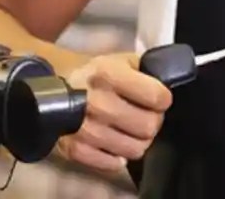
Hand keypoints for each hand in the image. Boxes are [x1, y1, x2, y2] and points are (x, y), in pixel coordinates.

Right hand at [58, 52, 172, 172]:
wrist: (54, 90)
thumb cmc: (95, 75)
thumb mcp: (120, 60)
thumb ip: (147, 70)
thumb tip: (170, 82)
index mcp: (108, 75)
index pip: (157, 97)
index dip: (163, 99)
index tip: (159, 99)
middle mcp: (97, 103)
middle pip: (149, 127)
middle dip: (152, 121)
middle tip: (144, 115)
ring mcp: (86, 129)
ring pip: (135, 149)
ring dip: (137, 140)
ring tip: (129, 129)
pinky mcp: (76, 149)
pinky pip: (113, 164)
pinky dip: (117, 156)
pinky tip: (114, 141)